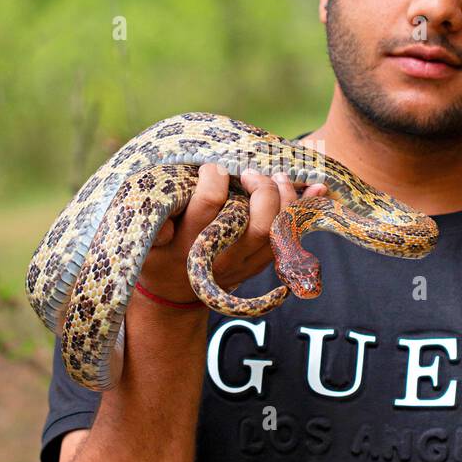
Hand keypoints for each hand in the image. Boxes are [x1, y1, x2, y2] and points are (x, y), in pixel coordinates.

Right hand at [136, 162, 328, 304]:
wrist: (173, 294)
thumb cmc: (155, 252)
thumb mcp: (143, 239)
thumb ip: (154, 221)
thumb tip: (170, 216)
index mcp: (188, 243)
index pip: (209, 204)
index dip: (215, 178)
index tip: (212, 167)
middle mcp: (221, 255)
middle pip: (256, 222)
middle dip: (260, 189)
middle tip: (250, 173)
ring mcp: (245, 262)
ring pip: (277, 230)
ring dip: (285, 199)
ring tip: (278, 176)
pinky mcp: (260, 264)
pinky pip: (290, 237)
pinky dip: (305, 211)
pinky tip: (318, 188)